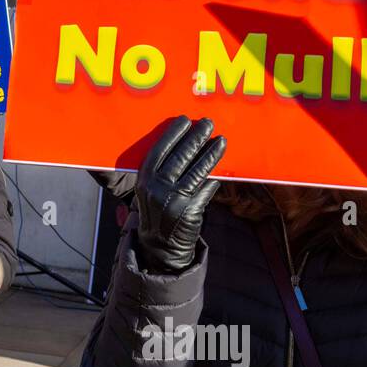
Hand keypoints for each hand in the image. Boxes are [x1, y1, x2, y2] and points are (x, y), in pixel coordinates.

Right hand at [134, 116, 225, 272]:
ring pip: (197, 170)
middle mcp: (157, 188)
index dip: (173, 134)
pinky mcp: (189, 211)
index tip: (184, 120)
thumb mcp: (150, 190)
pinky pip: (206, 189)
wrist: (160, 246)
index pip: (160, 150)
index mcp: (144, 180)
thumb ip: (161, 171)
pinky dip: (214, 179)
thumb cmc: (158, 211)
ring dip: (211, 153)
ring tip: (221, 140)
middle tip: (207, 123)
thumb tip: (184, 144)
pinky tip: (222, 169)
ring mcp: (174, 199)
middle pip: (180, 156)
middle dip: (196, 137)